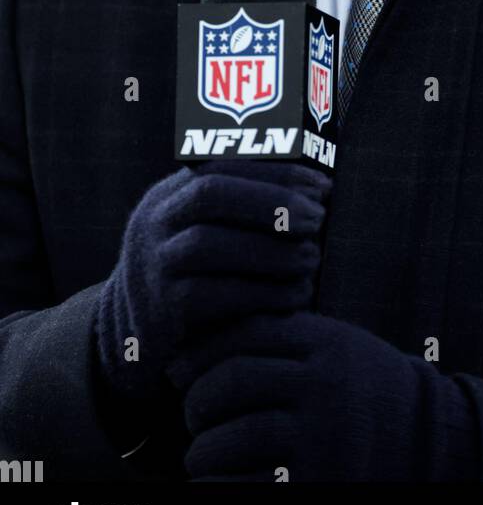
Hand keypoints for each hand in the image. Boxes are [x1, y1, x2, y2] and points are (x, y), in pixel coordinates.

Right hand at [95, 161, 330, 405]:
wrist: (139, 340)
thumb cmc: (198, 276)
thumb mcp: (208, 232)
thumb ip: (246, 209)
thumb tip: (320, 190)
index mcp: (172, 193)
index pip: (223, 164)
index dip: (276, 172)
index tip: (323, 188)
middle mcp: (154, 222)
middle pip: (210, 194)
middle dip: (271, 202)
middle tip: (317, 219)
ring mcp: (152, 265)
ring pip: (209, 244)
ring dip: (270, 250)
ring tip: (312, 260)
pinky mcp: (161, 310)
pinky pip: (212, 296)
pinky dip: (261, 293)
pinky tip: (296, 296)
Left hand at [179, 311, 479, 481]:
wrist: (428, 443)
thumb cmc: (361, 390)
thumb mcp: (332, 346)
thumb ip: (276, 336)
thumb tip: (186, 355)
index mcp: (326, 345)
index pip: (241, 335)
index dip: (200, 352)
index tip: (183, 370)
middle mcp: (324, 389)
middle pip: (229, 383)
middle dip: (197, 402)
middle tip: (195, 415)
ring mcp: (321, 441)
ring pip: (227, 439)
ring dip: (201, 450)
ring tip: (203, 452)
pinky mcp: (314, 485)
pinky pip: (239, 488)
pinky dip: (215, 486)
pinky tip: (217, 480)